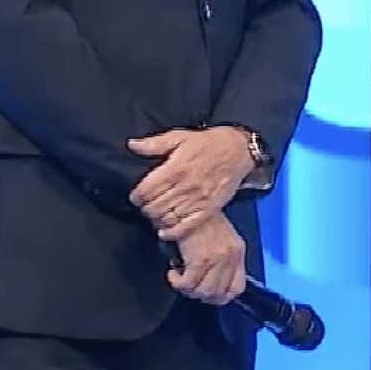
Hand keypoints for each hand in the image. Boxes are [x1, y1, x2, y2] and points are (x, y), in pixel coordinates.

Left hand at [128, 126, 254, 240]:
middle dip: (145, 208)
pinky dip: (172, 232)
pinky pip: (186, 227)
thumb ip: (154, 143)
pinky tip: (165, 231)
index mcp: (175, 169)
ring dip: (157, 219)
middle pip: (154, 207)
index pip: (145, 191)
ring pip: (167, 218)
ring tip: (156, 213)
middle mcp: (186, 187)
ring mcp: (198, 200)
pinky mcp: (209, 209)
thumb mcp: (180, 137)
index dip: (136, 197)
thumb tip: (132, 145)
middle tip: (146, 205)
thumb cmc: (208, 143)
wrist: (238, 150)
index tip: (136, 196)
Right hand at [166, 211, 246, 305]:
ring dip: (188, 291)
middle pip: (218, 294)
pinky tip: (173, 274)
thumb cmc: (202, 220)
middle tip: (190, 288)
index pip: (237, 288)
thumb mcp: (221, 238)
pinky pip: (188, 284)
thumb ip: (222, 258)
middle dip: (201, 296)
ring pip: (203, 291)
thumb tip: (213, 280)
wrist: (190, 204)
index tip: (210, 295)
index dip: (222, 297)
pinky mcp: (200, 259)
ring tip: (181, 280)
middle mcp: (230, 256)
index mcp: (237, 251)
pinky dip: (177, 283)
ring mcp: (216, 259)